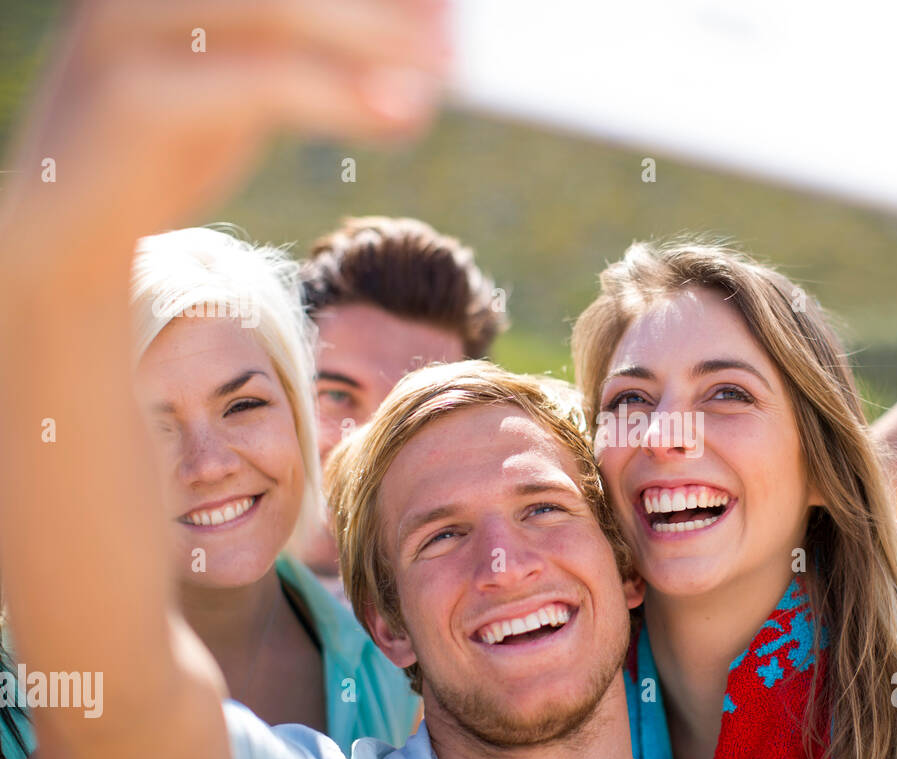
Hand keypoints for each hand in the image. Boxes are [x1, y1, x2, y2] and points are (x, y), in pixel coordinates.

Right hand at [4, 0, 449, 241]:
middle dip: (382, 3)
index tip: (451, 10)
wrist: (70, 229)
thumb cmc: (169, 144)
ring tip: (446, 71)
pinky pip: (257, 81)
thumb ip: (320, 52)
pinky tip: (401, 115)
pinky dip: (337, 94)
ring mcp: (130, 25)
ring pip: (277, 8)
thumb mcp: (253, 82)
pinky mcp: (132, 94)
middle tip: (457, 36)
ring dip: (374, 37)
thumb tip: (431, 48)